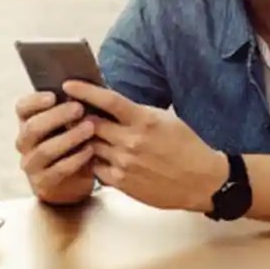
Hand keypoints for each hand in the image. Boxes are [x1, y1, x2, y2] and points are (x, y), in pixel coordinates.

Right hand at [14, 91, 96, 204]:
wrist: (72, 181)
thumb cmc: (72, 143)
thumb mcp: (69, 123)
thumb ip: (70, 106)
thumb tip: (84, 84)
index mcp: (27, 122)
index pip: (22, 108)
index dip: (35, 101)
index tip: (54, 95)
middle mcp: (24, 142)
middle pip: (32, 127)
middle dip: (56, 116)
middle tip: (79, 108)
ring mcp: (31, 164)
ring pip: (44, 149)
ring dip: (69, 137)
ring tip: (89, 128)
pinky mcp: (43, 183)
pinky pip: (58, 170)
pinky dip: (75, 159)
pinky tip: (90, 150)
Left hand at [63, 81, 227, 211]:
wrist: (201, 181)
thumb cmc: (186, 146)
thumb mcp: (165, 119)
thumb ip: (136, 113)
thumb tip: (110, 105)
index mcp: (144, 120)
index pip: (108, 100)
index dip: (85, 91)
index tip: (68, 85)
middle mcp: (131, 141)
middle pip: (91, 123)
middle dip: (80, 117)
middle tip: (71, 112)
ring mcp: (125, 163)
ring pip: (90, 146)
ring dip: (85, 139)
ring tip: (82, 134)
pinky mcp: (122, 183)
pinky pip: (95, 168)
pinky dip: (93, 160)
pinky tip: (97, 155)